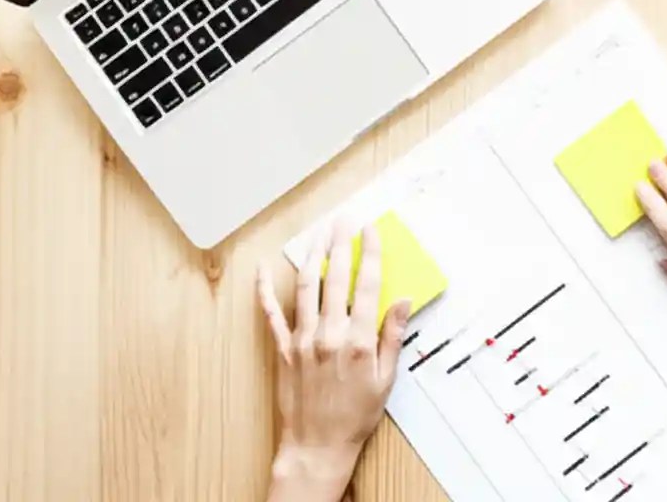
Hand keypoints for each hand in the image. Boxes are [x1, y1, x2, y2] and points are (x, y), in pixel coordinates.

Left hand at [256, 220, 411, 501]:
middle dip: (341, 243)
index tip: (371, 231)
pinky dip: (264, 290)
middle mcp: (329, 334)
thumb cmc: (354, 417)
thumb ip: (392, 336)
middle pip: (336, 277)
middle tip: (344, 221)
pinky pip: (271, 314)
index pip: (367, 285)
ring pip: (306, 286)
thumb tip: (404, 302)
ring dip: (312, 255)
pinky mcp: (282, 350)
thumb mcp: (386, 378)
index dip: (370, 253)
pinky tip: (261, 270)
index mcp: (359, 340)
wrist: (317, 446)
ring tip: (318, 233)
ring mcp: (303, 340)